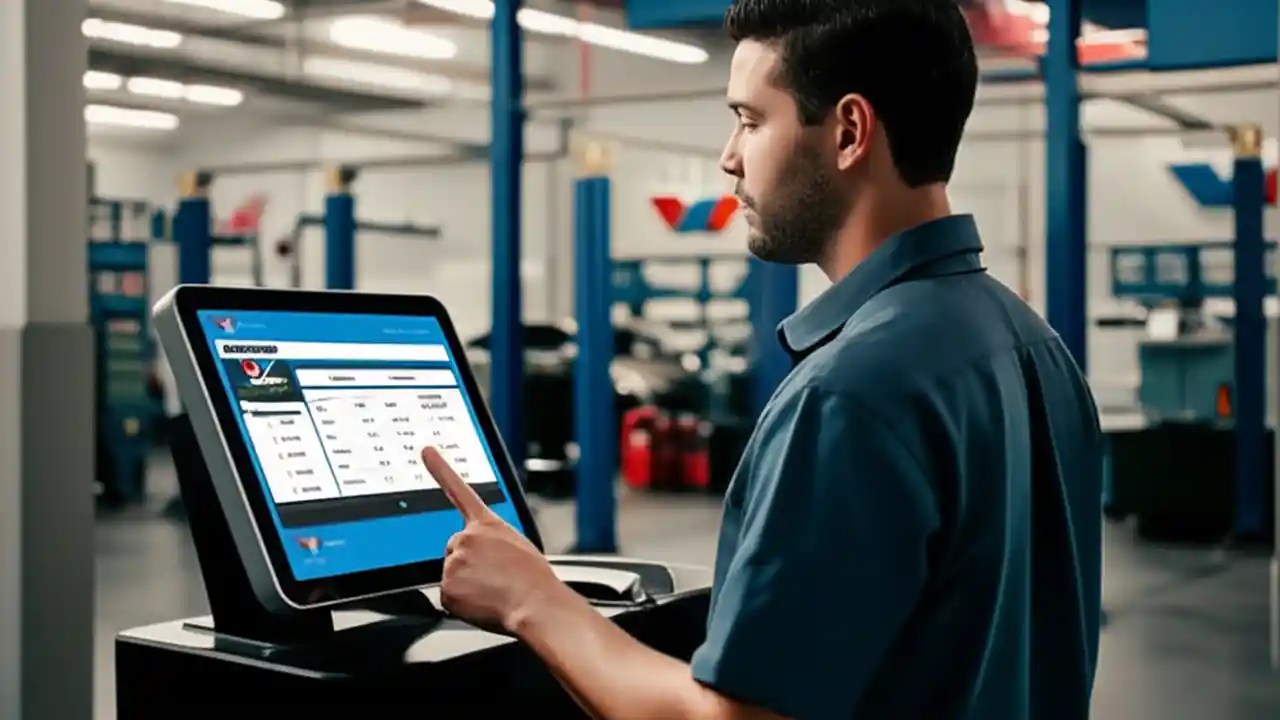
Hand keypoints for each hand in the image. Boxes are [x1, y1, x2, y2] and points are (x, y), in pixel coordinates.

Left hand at [420, 447, 568, 633]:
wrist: (536, 604)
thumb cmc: (534, 580)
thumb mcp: (518, 547)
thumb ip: (493, 542)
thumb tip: (485, 555)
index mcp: (487, 525)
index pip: (459, 490)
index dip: (440, 469)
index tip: (425, 450)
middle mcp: (466, 538)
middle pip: (455, 550)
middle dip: (468, 563)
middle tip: (494, 578)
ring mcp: (454, 562)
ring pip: (453, 574)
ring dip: (468, 584)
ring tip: (493, 591)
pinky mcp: (447, 587)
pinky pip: (450, 596)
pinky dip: (463, 603)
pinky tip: (483, 602)